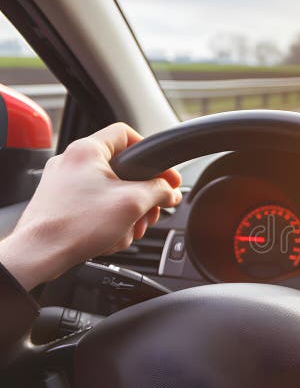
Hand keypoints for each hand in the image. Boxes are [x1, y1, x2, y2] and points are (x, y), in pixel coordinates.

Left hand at [0, 123, 181, 289]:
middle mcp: (72, 162)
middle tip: (152, 209)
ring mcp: (64, 183)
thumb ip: (159, 192)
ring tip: (129, 229)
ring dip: (127, 212)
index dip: (150, 152)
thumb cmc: (76, 224)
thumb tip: (171, 192)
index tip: (164, 174)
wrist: (40, 253)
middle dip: (142, 194)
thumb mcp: (133, 203)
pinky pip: (96, 205)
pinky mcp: (61, 203)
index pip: (127, 134)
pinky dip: (109, 220)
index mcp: (87, 150)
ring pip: (111, 191)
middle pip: (123, 170)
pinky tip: (112, 236)